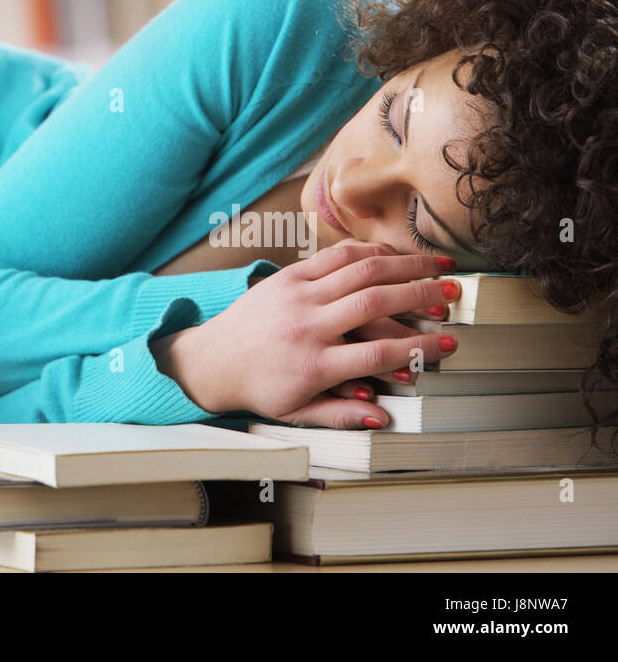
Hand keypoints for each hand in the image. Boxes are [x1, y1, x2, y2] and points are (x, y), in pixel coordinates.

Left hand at [154, 240, 458, 427]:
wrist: (214, 358)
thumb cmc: (261, 388)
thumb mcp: (299, 413)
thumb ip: (343, 414)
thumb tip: (385, 417)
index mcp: (314, 365)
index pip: (377, 354)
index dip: (419, 348)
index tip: (450, 343)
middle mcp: (308, 325)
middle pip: (374, 302)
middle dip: (421, 294)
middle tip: (455, 293)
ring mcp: (297, 294)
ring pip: (358, 271)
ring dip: (403, 265)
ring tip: (437, 264)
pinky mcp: (288, 275)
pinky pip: (334, 256)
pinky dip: (368, 252)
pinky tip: (395, 253)